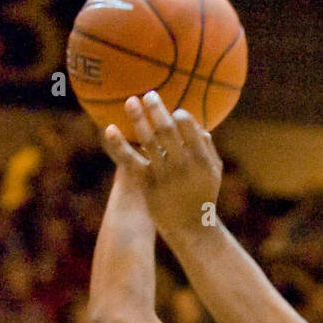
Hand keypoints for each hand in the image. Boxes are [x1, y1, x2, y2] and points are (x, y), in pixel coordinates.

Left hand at [102, 92, 223, 242]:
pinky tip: (109, 129)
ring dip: (138, 118)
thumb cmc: (203, 196)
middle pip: (167, 130)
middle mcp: (183, 165)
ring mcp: (164, 174)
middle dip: (156, 109)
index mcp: (202, 159)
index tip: (173, 110)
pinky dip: (119, 144)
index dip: (179, 114)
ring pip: (148, 141)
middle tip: (148, 94)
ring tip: (130, 102)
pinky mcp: (148, 184)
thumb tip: (197, 125)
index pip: (189, 126)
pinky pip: (131, 160)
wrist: (191, 228)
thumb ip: (207, 148)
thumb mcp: (213, 173)